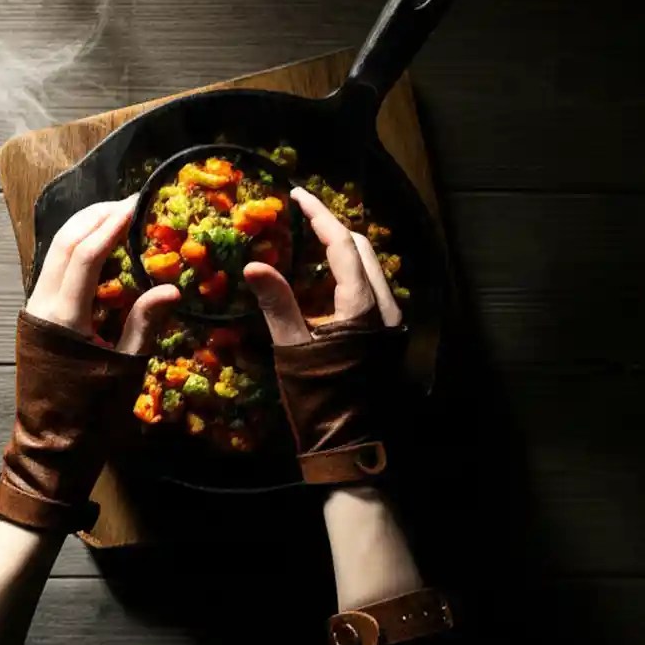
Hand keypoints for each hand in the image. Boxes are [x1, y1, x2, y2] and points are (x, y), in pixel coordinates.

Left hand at [0, 196, 177, 533]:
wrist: (50, 451)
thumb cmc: (90, 417)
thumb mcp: (125, 372)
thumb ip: (144, 324)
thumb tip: (171, 287)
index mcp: (63, 317)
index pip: (87, 254)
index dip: (112, 225)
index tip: (137, 204)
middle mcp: (42, 306)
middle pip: (65, 243)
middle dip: (96, 216)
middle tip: (130, 201)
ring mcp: (35, 310)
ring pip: (56, 254)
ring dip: (85, 229)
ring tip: (118, 216)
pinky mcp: (37, 319)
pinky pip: (56, 272)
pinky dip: (79, 252)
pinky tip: (103, 249)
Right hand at [243, 188, 406, 484]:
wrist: (353, 450)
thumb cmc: (320, 402)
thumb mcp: (293, 352)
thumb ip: (278, 304)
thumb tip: (254, 264)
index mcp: (363, 306)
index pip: (343, 245)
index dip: (320, 216)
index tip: (297, 194)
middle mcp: (385, 308)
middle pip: (363, 252)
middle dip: (333, 228)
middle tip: (302, 216)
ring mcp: (390, 324)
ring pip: (371, 271)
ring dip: (342, 251)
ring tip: (310, 240)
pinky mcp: (386, 339)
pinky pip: (370, 291)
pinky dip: (348, 274)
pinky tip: (323, 280)